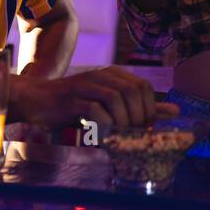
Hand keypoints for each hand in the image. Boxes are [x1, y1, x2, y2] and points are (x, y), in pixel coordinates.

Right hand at [10, 67, 178, 135]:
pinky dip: (103, 123)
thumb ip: (139, 108)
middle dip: (138, 115)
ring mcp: (85, 86)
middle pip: (133, 91)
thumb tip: (174, 112)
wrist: (35, 100)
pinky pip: (94, 109)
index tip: (145, 127)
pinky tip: (103, 133)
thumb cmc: (74, 105)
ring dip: (123, 120)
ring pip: (116, 97)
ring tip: (120, 134)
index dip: (150, 108)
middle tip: (133, 133)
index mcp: (113, 75)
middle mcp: (101, 76)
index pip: (144, 87)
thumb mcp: (108, 105)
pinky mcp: (70, 100)